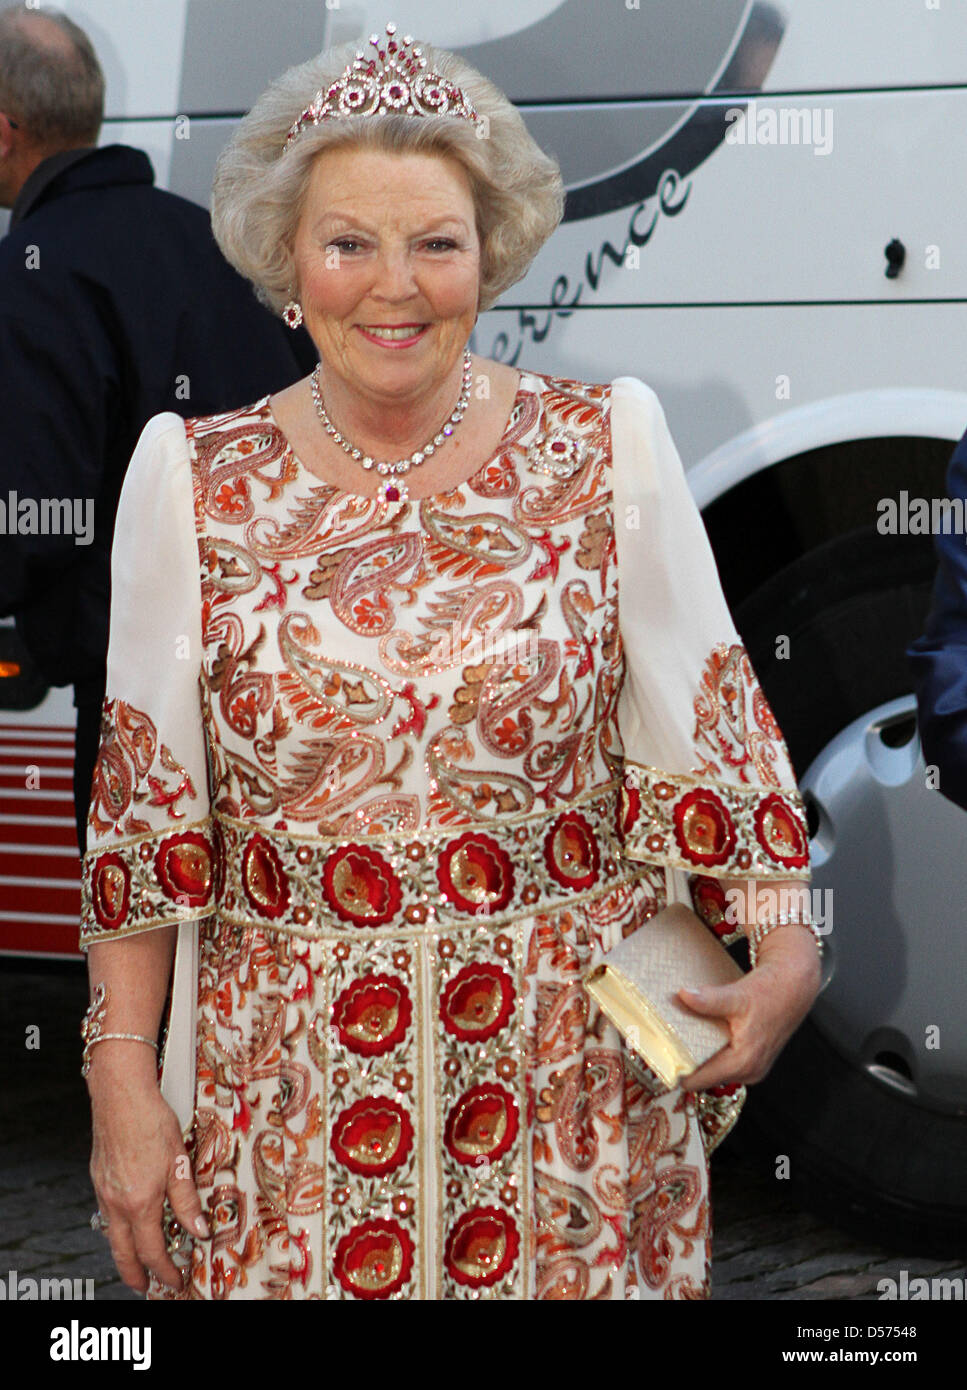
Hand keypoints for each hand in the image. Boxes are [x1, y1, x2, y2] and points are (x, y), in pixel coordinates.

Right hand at [87, 1047, 208, 1292]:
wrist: (120, 1095)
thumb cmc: (151, 1122)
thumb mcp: (179, 1162)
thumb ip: (187, 1200)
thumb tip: (198, 1231)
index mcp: (140, 1203)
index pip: (152, 1251)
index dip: (165, 1270)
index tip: (176, 1280)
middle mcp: (117, 1203)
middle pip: (123, 1253)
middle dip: (135, 1275)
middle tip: (146, 1287)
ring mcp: (104, 1191)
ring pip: (112, 1234)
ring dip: (125, 1253)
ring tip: (139, 1260)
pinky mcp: (98, 1177)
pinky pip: (107, 1214)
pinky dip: (118, 1228)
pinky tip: (128, 1223)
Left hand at [676, 925, 821, 1090]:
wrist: (794, 986)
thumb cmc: (770, 992)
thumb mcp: (737, 995)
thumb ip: (709, 1000)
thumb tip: (683, 995)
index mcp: (743, 1062)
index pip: (700, 1080)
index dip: (678, 1071)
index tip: (656, 1062)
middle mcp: (749, 1072)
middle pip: (706, 1076)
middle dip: (687, 1061)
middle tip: (661, 1045)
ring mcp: (753, 1069)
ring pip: (716, 1069)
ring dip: (700, 1056)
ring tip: (676, 1039)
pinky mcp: (754, 1061)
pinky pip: (725, 1062)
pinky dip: (712, 1051)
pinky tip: (700, 1036)